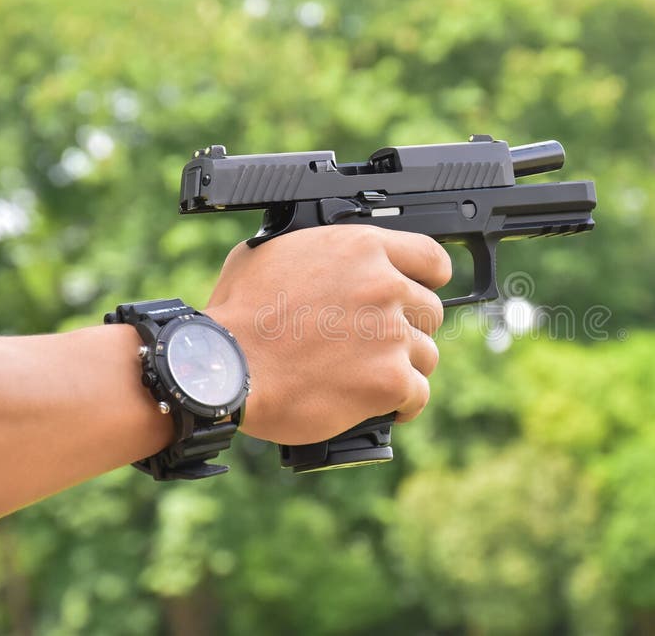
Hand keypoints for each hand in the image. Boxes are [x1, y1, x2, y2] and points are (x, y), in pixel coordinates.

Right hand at [205, 226, 451, 444]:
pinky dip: (402, 404)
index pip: (430, 258)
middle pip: (430, 311)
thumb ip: (318, 252)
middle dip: (407, 329)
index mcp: (361, 248)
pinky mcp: (389, 380)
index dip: (427, 279)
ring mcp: (390, 334)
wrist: (223, 368)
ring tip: (370, 377)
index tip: (419, 293)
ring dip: (404, 368)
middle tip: (375, 345)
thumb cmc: (237, 314)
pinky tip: (383, 406)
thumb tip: (326, 260)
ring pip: (427, 355)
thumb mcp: (272, 254)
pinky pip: (418, 395)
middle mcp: (383, 286)